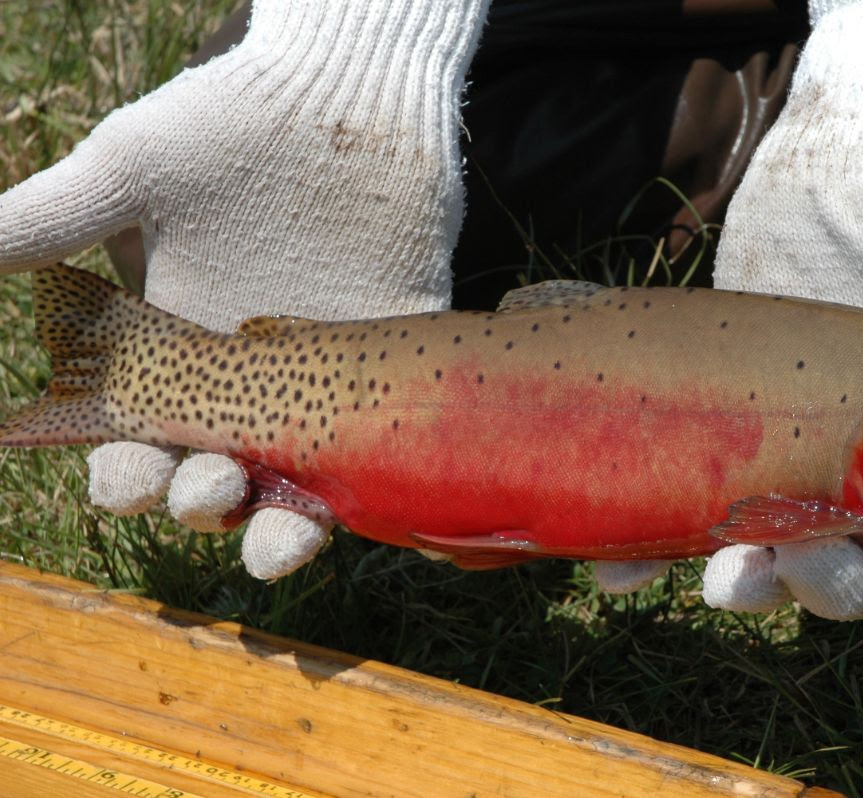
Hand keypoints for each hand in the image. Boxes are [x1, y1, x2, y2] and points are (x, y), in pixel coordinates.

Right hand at [0, 0, 489, 577]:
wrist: (338, 90)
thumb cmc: (225, 123)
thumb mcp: (130, 172)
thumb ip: (47, 223)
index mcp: (178, 356)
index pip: (143, 444)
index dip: (129, 476)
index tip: (126, 480)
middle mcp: (251, 383)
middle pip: (221, 476)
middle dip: (205, 499)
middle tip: (208, 487)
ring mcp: (328, 379)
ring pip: (305, 483)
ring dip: (285, 524)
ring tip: (279, 544)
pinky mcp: (398, 361)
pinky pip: (392, 435)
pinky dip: (380, 476)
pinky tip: (367, 503)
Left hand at [705, 0, 862, 629]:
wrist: (844, 172)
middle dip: (842, 587)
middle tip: (811, 560)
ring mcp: (807, 468)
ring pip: (785, 563)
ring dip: (755, 584)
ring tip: (725, 576)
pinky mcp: (738, 444)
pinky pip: (701, 515)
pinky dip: (658, 549)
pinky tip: (620, 566)